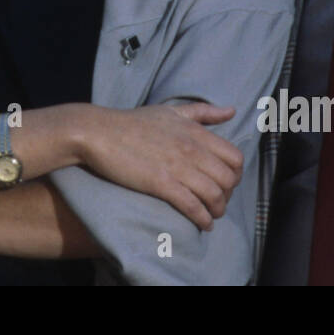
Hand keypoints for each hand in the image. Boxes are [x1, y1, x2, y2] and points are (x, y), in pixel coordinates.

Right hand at [78, 103, 242, 230]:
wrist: (98, 132)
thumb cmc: (132, 122)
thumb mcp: (171, 111)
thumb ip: (203, 112)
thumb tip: (232, 110)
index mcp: (195, 132)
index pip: (234, 157)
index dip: (235, 174)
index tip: (226, 182)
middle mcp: (191, 149)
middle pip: (228, 179)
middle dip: (228, 195)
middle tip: (218, 201)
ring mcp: (177, 166)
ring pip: (214, 195)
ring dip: (217, 210)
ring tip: (211, 215)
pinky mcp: (161, 183)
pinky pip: (192, 206)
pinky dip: (202, 218)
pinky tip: (202, 224)